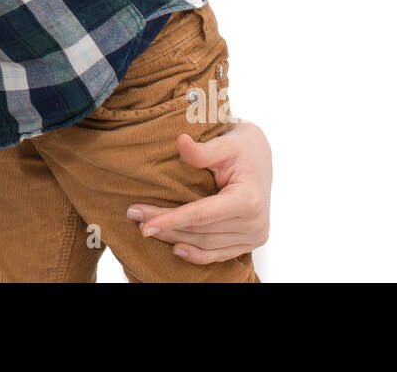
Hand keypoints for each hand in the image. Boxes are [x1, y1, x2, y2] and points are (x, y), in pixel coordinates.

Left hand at [126, 119, 271, 264]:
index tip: (144, 223)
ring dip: (175, 238)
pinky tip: (176, 248)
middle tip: (134, 216)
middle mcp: (255, 223)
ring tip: (146, 227)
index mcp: (248, 199)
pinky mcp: (250, 241)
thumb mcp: (225, 142)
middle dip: (165, 226)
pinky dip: (197, 254)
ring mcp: (254, 235)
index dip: (171, 220)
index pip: (202, 215)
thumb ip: (202, 149)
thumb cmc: (242, 146)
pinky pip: (219, 254)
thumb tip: (180, 142)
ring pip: (206, 244)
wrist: (262, 157)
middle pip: (200, 231)